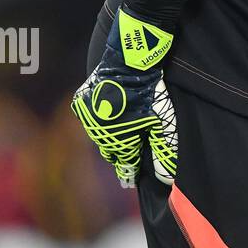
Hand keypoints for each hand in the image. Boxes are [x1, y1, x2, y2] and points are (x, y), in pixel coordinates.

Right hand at [71, 9, 176, 187]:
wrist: (128, 64)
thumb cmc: (149, 94)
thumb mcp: (162, 124)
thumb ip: (163, 150)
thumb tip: (167, 177)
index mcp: (121, 141)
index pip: (125, 164)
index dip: (128, 174)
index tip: (129, 183)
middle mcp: (100, 134)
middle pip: (111, 150)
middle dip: (120, 154)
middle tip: (125, 160)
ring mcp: (88, 118)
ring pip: (99, 135)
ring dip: (108, 137)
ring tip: (116, 138)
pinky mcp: (81, 103)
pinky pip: (88, 119)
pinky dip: (97, 120)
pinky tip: (105, 118)